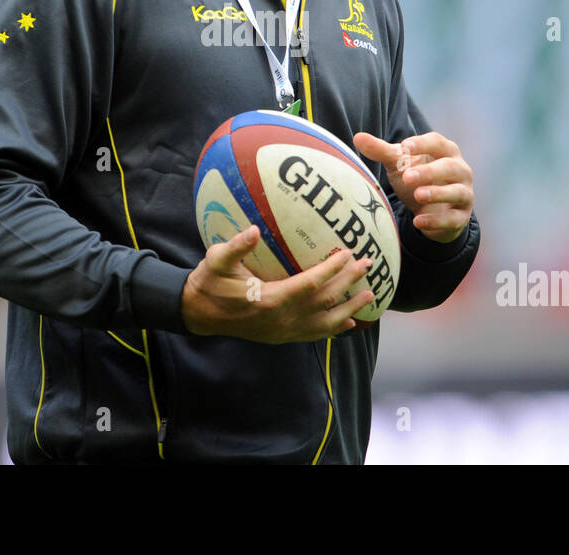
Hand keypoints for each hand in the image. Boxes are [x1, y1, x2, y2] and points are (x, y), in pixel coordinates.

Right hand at [181, 226, 375, 342]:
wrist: (199, 313)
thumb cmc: (209, 282)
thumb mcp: (217, 261)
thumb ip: (235, 247)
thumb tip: (253, 230)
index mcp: (268, 300)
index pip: (309, 285)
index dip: (330, 270)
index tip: (347, 253)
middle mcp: (280, 320)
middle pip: (323, 302)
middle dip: (348, 283)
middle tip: (368, 264)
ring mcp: (282, 331)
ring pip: (324, 322)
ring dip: (349, 307)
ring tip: (369, 294)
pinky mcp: (281, 337)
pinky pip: (314, 334)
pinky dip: (334, 329)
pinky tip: (350, 322)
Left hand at [353, 130, 473, 242]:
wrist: (431, 210)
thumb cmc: (417, 177)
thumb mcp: (399, 164)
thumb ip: (381, 151)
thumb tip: (358, 137)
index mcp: (446, 151)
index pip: (437, 142)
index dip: (422, 144)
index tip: (404, 148)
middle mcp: (460, 170)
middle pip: (450, 167)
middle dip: (429, 171)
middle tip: (407, 177)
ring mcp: (464, 193)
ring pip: (457, 192)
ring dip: (438, 194)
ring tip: (417, 195)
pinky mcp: (461, 217)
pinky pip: (453, 219)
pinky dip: (437, 220)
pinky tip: (418, 222)